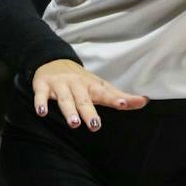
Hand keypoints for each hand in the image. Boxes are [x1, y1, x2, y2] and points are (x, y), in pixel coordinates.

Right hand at [32, 59, 147, 130]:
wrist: (53, 60)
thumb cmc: (81, 80)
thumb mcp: (100, 86)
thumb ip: (119, 96)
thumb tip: (144, 102)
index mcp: (91, 86)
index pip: (105, 93)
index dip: (115, 99)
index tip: (125, 104)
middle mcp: (76, 85)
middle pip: (84, 100)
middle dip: (89, 112)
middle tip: (95, 126)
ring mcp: (60, 85)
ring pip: (65, 99)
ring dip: (69, 111)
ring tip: (74, 123)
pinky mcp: (43, 86)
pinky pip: (40, 95)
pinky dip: (40, 103)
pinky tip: (42, 113)